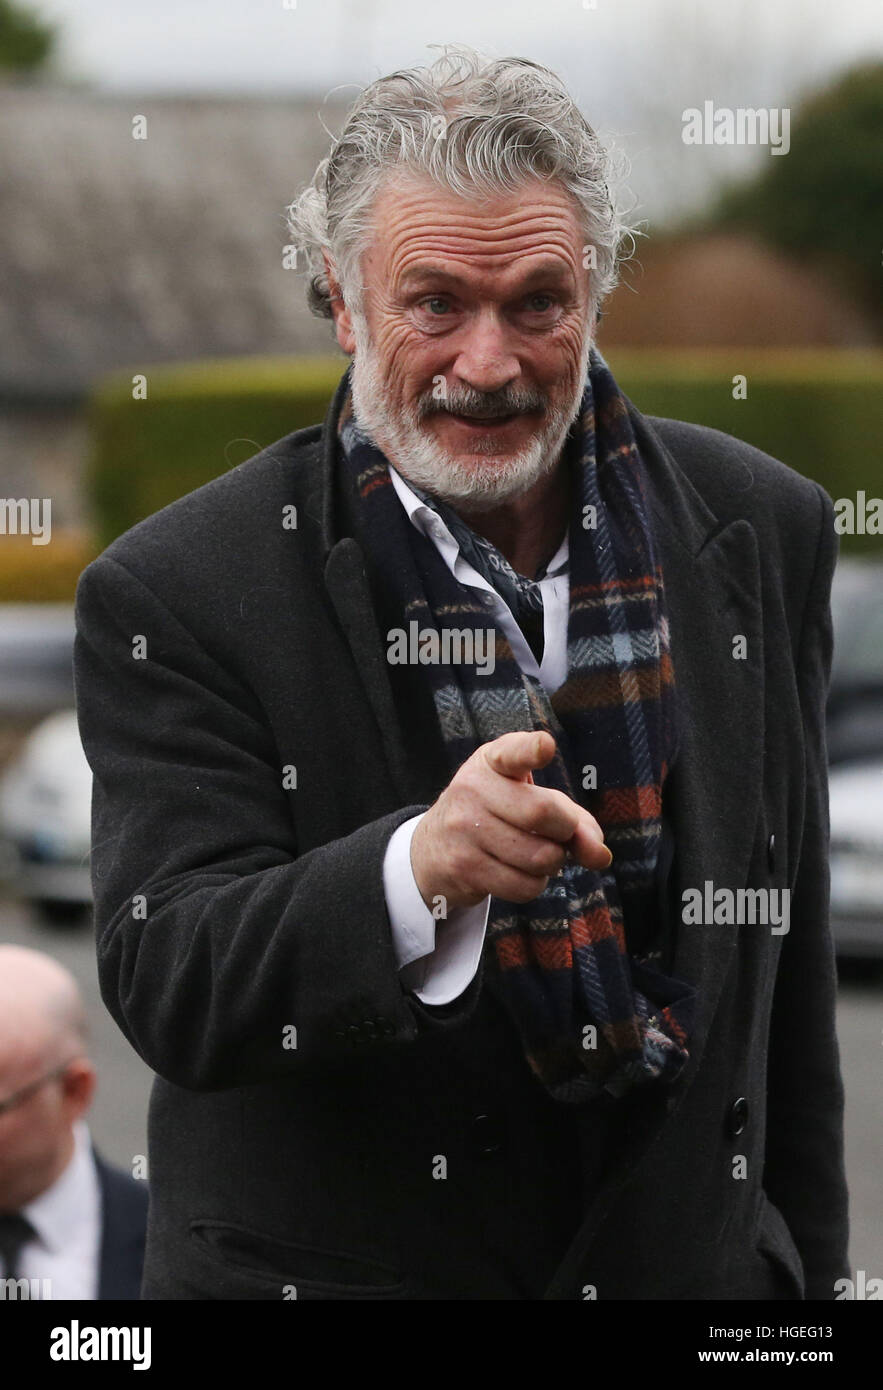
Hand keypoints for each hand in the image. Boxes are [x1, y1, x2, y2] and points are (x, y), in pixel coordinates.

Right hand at [409, 729, 611, 912]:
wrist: (432, 849)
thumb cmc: (495, 815)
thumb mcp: (527, 799)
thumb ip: (574, 819)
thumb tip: (600, 855)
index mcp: (492, 761)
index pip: (513, 752)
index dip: (531, 749)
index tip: (545, 747)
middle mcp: (473, 789)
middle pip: (543, 812)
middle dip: (565, 832)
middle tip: (557, 834)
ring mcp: (464, 829)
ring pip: (540, 857)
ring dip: (551, 863)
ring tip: (534, 854)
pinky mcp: (464, 867)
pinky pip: (524, 886)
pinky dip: (534, 885)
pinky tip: (519, 872)